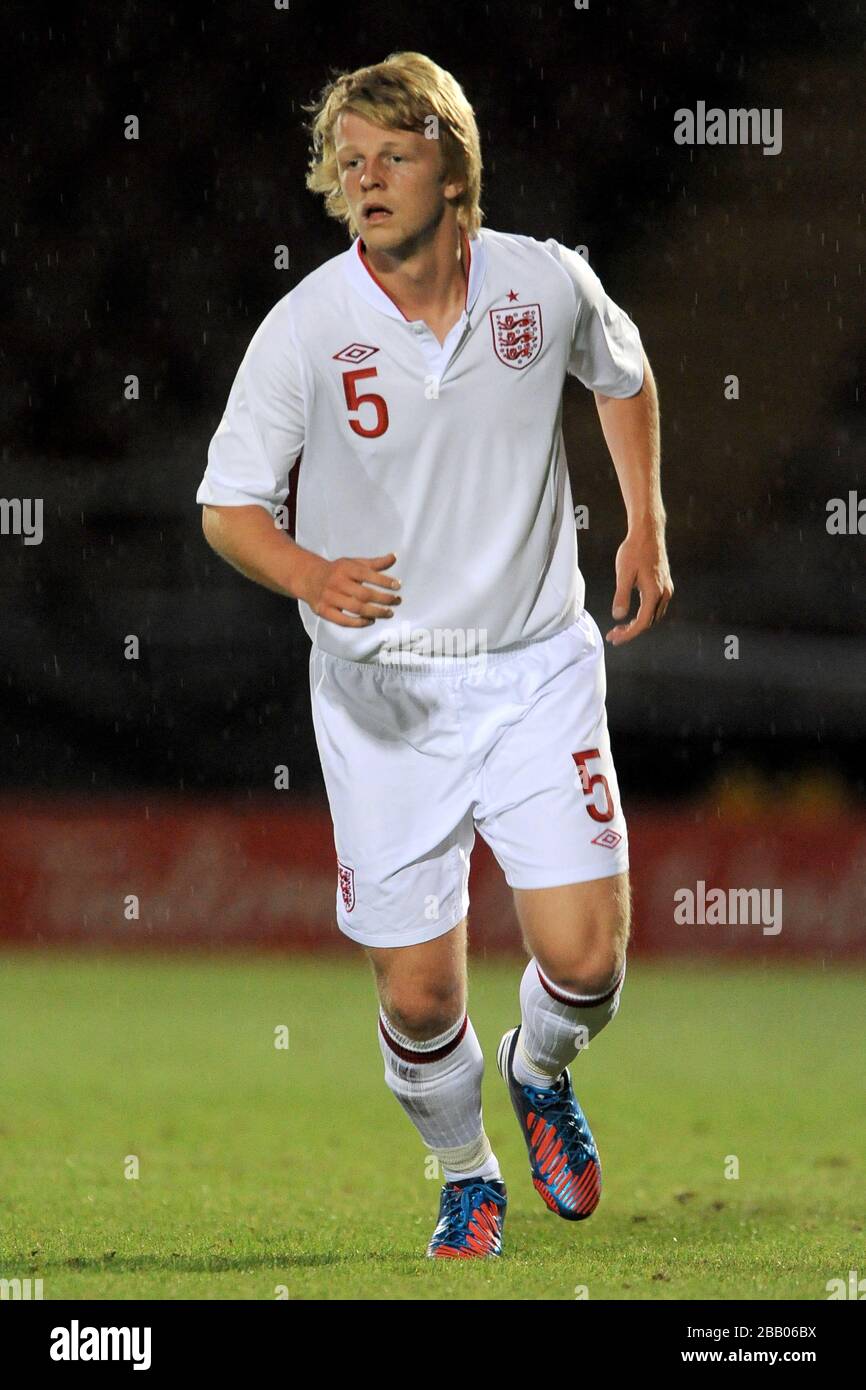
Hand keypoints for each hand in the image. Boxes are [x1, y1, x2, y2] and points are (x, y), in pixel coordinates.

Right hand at [300, 552, 401, 627]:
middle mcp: (337, 582)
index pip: (367, 575)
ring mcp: (329, 597)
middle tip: (397, 601)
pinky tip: (371, 621)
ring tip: (389, 613)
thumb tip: (394, 558)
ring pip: (356, 608)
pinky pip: (343, 621)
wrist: (309, 578)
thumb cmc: (337, 572)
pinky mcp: (324, 610)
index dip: (384, 581)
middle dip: (384, 599)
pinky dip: (359, 623)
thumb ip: (375, 563)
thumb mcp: (354, 564)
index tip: (398, 586)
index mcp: (345, 569)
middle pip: (364, 594)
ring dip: (376, 612)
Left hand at [606, 526, 672, 644]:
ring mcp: (666, 589)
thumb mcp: (623, 574)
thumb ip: (621, 596)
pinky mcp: (664, 584)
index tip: (614, 638)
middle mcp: (664, 593)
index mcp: (654, 593)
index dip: (628, 634)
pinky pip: (656, 607)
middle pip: (649, 622)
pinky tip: (632, 613)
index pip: (642, 623)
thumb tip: (618, 616)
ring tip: (621, 627)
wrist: (647, 533)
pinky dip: (644, 614)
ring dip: (638, 624)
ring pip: (653, 616)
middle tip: (613, 634)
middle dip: (631, 631)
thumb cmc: (634, 550)